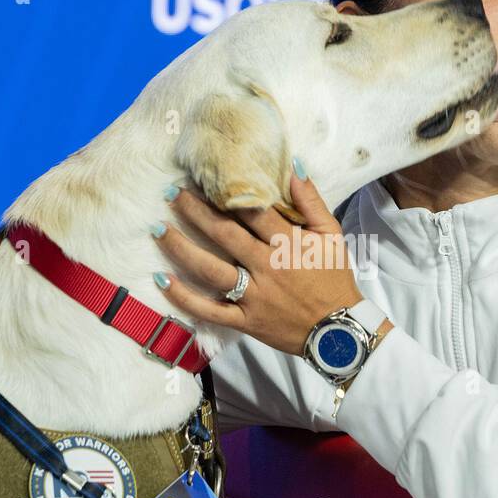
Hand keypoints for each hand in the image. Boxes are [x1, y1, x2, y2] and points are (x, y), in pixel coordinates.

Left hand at [153, 168, 364, 354]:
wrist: (340, 331)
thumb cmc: (334, 279)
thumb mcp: (331, 235)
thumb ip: (311, 200)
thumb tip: (293, 166)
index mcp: (288, 243)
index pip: (252, 212)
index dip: (227, 192)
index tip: (204, 177)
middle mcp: (267, 267)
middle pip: (224, 234)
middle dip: (194, 211)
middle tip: (170, 193)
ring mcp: (254, 296)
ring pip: (211, 270)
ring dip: (181, 248)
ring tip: (158, 229)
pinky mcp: (245, 320)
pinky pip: (209, 310)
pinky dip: (184, 297)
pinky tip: (162, 279)